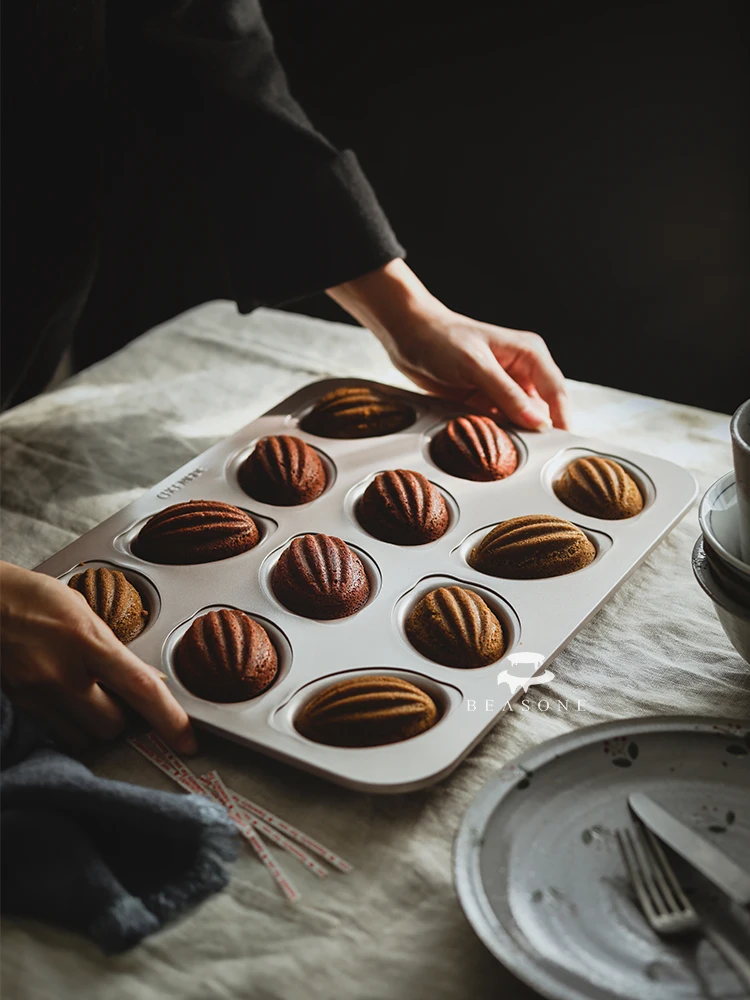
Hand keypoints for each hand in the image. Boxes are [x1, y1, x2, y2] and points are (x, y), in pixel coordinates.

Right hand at [0, 561, 195, 753]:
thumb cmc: (33, 599)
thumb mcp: (83, 612)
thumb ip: (114, 649)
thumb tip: (147, 679)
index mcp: (86, 640)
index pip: (139, 688)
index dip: (170, 719)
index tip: (189, 741)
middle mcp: (60, 673)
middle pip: (112, 726)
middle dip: (122, 718)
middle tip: (115, 695)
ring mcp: (36, 694)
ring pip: (84, 738)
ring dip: (93, 725)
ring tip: (87, 696)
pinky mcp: (19, 706)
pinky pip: (55, 734)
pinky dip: (68, 725)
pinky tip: (65, 701)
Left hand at [327, 259, 569, 429]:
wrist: (407, 336)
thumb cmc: (442, 339)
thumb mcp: (476, 365)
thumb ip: (507, 394)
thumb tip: (539, 422)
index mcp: (530, 355)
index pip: (556, 393)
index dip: (561, 421)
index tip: (560, 447)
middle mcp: (522, 373)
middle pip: (542, 412)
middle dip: (535, 434)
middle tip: (529, 457)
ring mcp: (504, 390)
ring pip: (520, 423)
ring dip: (513, 438)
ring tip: (506, 453)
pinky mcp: (486, 403)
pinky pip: (498, 427)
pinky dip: (495, 437)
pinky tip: (487, 447)